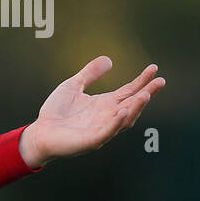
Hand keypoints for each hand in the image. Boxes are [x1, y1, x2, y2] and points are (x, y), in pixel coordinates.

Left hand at [18, 56, 163, 167]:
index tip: (153, 68)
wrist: (39, 133)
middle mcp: (107, 117)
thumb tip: (108, 59)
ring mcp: (101, 129)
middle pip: (132, 104)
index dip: (141, 80)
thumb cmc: (56, 112)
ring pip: (124, 120)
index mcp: (105, 104)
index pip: (128, 91)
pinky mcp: (90, 141)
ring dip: (135, 108)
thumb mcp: (73, 86)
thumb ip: (89, 74)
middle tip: (160, 81)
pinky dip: (116, 123)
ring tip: (145, 95)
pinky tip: (122, 112)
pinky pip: (106, 132)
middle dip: (146, 93)